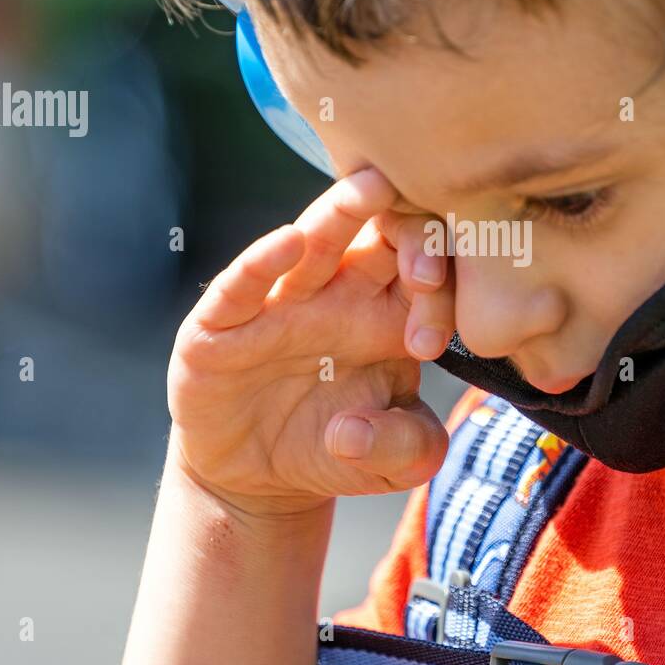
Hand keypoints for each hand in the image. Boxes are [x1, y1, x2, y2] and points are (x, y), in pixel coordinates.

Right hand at [167, 167, 453, 518]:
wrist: (262, 477)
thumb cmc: (342, 450)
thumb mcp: (395, 463)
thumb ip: (410, 448)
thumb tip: (355, 432)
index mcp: (392, 316)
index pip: (431, 273)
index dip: (441, 293)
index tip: (431, 344)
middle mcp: (342, 295)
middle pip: (383, 234)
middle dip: (411, 232)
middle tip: (426, 260)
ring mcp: (282, 304)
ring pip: (319, 239)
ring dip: (343, 210)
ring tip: (371, 188)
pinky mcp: (223, 327)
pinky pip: (243, 285)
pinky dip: (263, 261)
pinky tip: (288, 243)